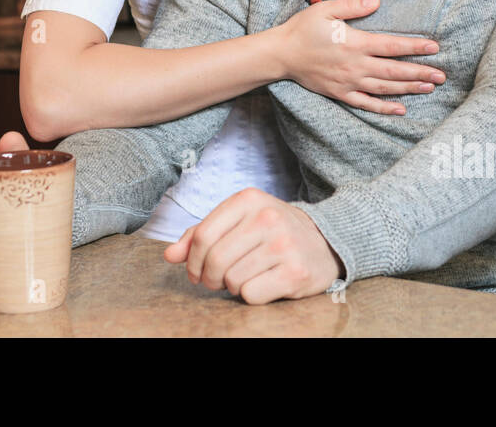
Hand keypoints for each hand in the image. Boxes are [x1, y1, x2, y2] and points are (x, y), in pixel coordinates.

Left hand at [163, 188, 341, 303]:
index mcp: (248, 200)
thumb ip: (202, 235)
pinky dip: (251, 295)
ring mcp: (283, 244)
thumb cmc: (274, 232)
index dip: (191, 260)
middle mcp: (267, 218)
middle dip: (208, 277)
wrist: (326, 241)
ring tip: (245, 277)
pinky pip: (251, 294)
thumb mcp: (239, 221)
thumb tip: (169, 255)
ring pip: (232, 279)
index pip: (202, 235)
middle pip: (214, 259)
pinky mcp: (296, 272)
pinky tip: (264, 284)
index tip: (195, 272)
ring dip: (232, 286)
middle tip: (216, 281)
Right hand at [271, 0, 444, 114]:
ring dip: (408, 88)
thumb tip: (376, 2)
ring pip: (385, 88)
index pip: (391, 46)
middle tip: (441, 75)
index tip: (434, 48)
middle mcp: (355, 65)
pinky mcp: (341, 93)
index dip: (414, 47)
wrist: (281, 55)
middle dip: (420, 72)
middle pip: (394, 70)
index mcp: (354, 43)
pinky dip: (384, 108)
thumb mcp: (325, 9)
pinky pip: (366, 103)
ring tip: (429, 88)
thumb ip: (352, 5)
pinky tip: (401, 109)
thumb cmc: (303, 29)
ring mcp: (349, 82)